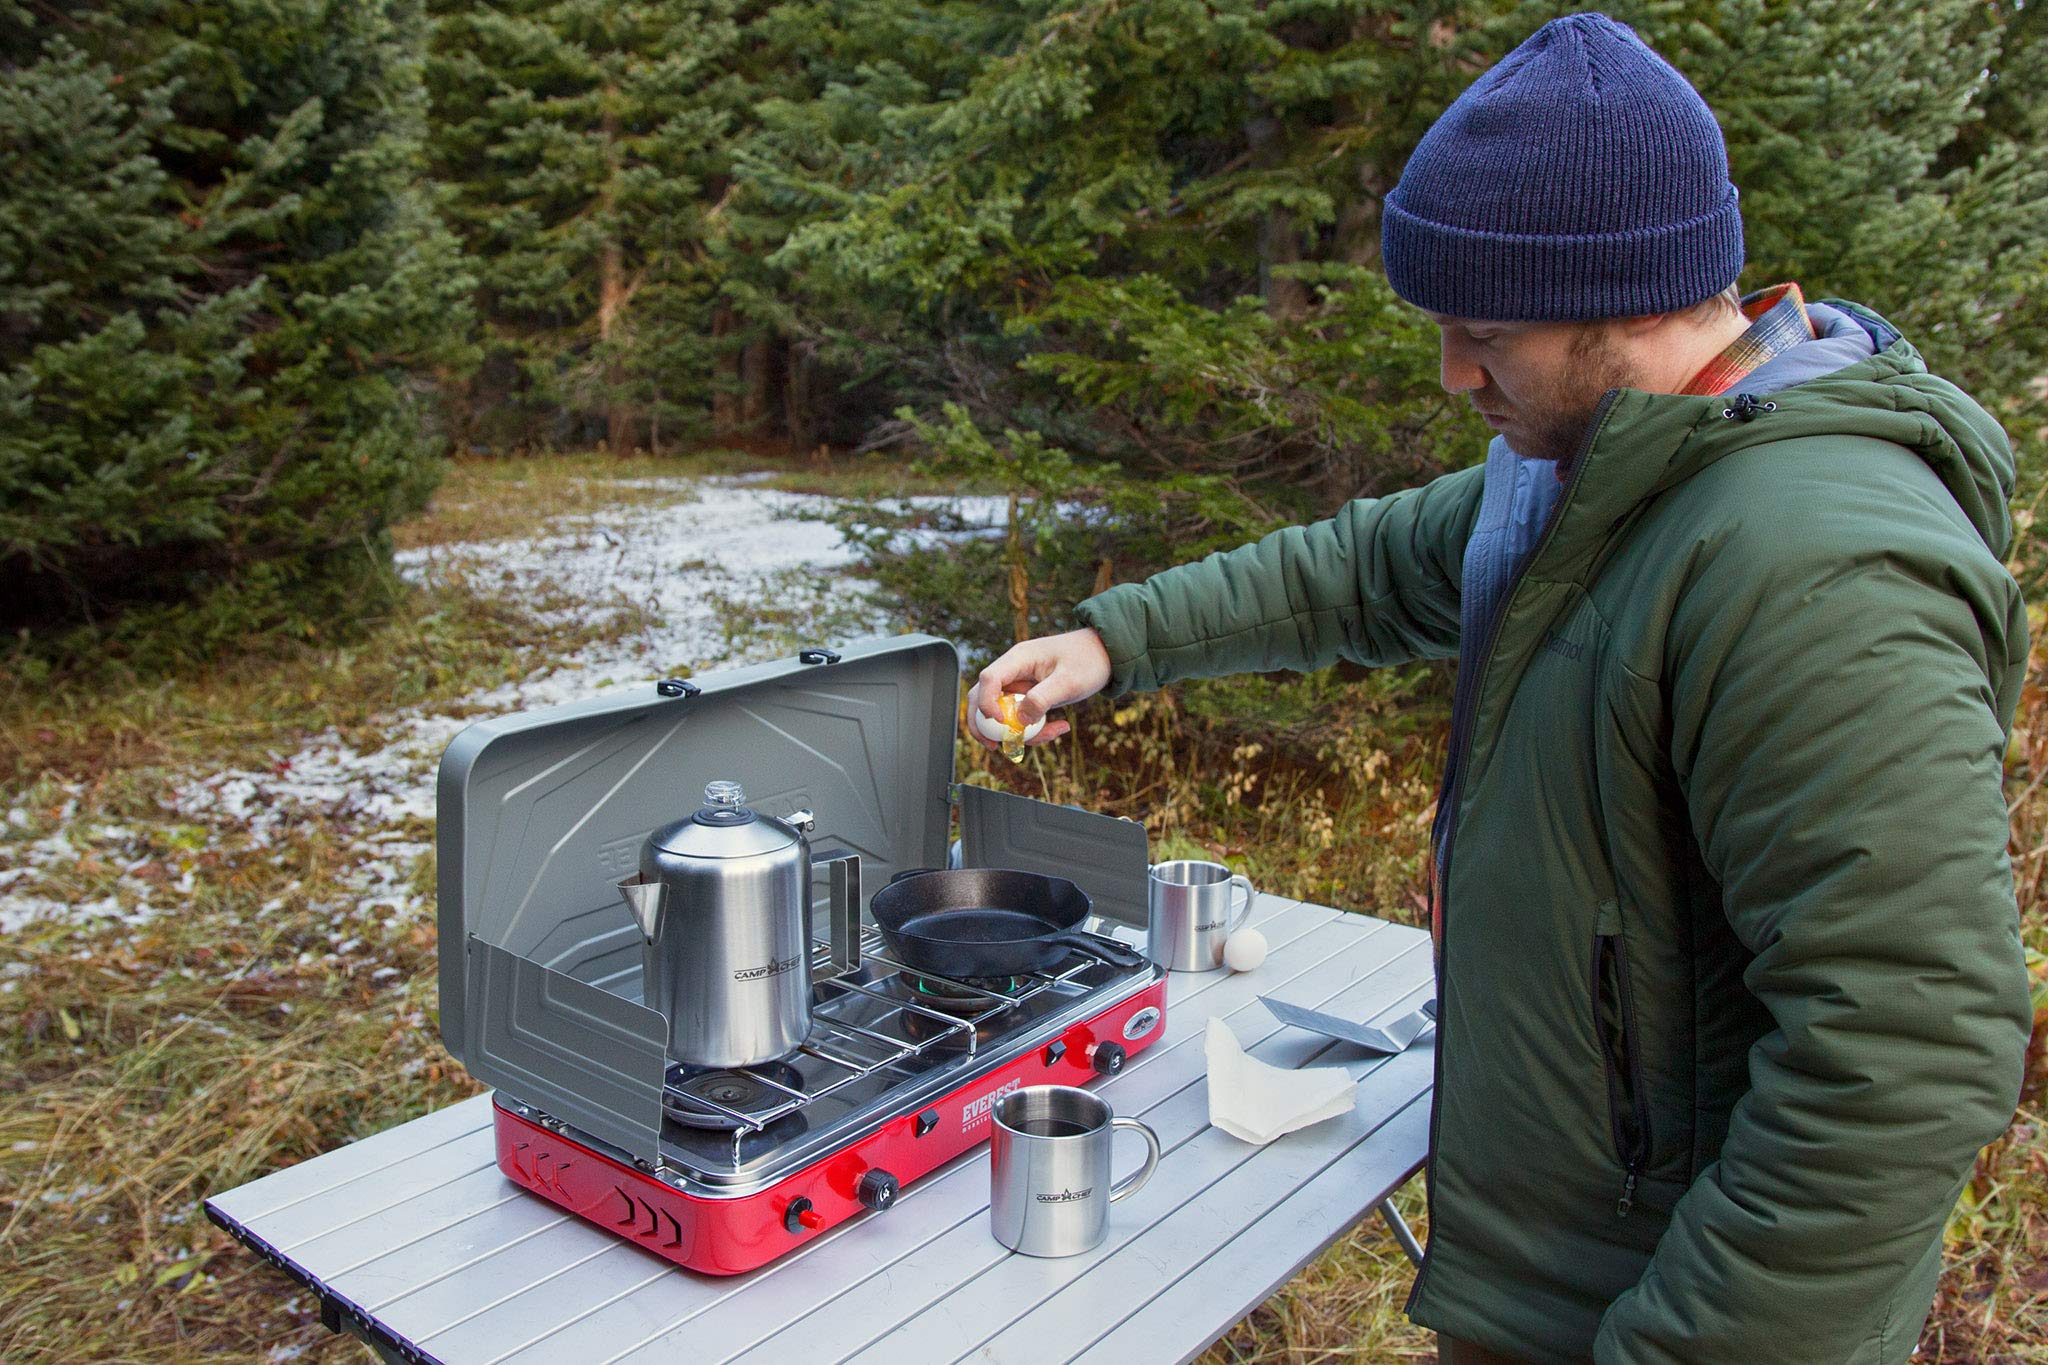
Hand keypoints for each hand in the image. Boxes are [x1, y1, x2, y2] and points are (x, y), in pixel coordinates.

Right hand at [968, 628, 1112, 748]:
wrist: (1104, 655)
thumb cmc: (1088, 661)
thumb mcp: (1069, 681)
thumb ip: (1042, 698)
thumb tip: (1019, 721)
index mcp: (1019, 658)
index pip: (989, 679)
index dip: (987, 703)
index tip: (1001, 723)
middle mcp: (1013, 670)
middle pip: (982, 696)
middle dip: (983, 725)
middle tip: (994, 746)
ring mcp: (1018, 684)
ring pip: (1001, 712)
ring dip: (1018, 732)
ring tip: (1053, 733)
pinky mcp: (1027, 696)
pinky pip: (1020, 718)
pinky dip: (1033, 730)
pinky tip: (1060, 727)